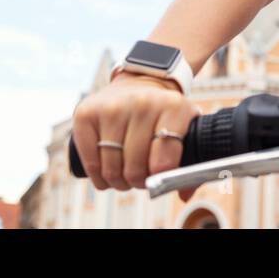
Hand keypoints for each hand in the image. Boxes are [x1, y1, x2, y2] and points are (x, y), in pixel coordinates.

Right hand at [72, 74, 201, 199]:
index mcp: (173, 107)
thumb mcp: (185, 129)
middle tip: (140, 177)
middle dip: (138, 182)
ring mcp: (112, 107)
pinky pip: (89, 161)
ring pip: (111, 168)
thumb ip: (192, 163)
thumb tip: (183, 194)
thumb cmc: (163, 114)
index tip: (158, 176)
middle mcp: (142, 103)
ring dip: (117, 181)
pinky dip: (97, 175)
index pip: (164, 161)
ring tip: (124, 174)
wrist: (139, 82)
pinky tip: (105, 171)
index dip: (160, 178)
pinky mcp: (86, 113)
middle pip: (135, 169)